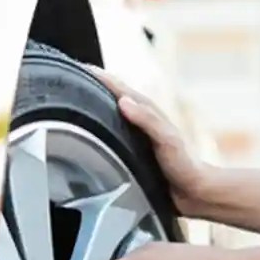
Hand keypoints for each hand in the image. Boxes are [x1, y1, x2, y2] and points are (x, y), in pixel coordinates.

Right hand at [84, 65, 212, 215]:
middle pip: (111, 97)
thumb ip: (147, 120)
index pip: (118, 88)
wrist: (193, 191)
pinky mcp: (132, 150)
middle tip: (67, 79)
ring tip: (70, 100)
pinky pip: (110, 133)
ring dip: (92, 106)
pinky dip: (97, 128)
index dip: (100, 77)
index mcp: (146, 111)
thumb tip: (122, 100)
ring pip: (109, 114)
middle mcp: (139, 120)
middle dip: (91, 86)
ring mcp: (135, 134)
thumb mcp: (167, 140)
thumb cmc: (183, 164)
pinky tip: (85, 133)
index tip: (78, 67)